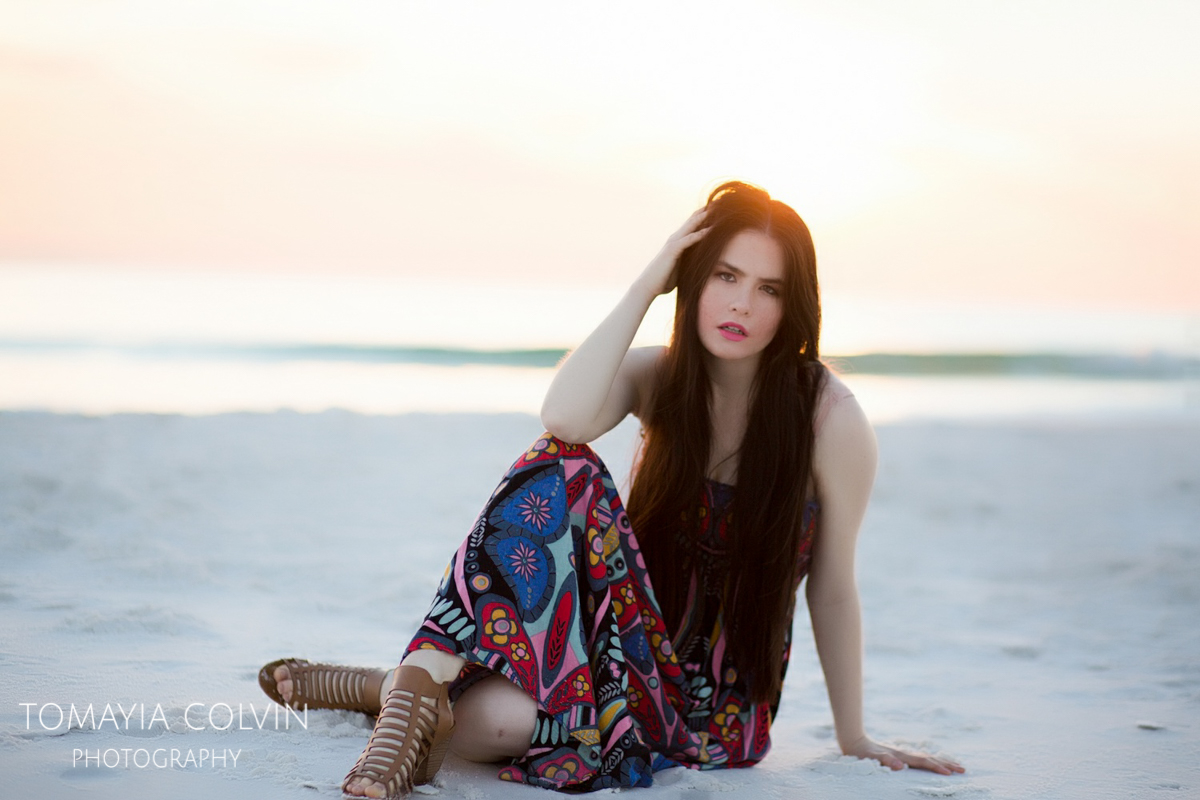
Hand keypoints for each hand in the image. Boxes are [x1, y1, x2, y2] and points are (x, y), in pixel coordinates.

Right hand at [635, 208, 710, 296]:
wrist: (648, 286)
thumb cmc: (664, 279)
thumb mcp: (681, 267)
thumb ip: (689, 261)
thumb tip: (701, 263)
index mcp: (677, 242)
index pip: (692, 225)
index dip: (703, 216)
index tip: (717, 210)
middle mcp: (675, 239)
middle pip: (692, 221)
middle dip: (705, 211)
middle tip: (718, 202)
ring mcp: (673, 243)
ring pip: (690, 227)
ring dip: (702, 218)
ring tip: (715, 209)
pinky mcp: (672, 251)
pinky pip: (688, 240)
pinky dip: (698, 235)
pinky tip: (709, 230)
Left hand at [843, 735, 964, 774]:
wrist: (854, 740)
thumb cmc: (862, 752)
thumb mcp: (871, 758)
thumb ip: (885, 761)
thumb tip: (900, 765)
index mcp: (901, 756)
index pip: (923, 762)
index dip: (937, 767)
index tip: (950, 773)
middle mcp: (905, 754)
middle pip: (930, 758)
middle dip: (946, 764)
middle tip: (963, 769)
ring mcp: (903, 754)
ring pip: (927, 758)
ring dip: (941, 761)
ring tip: (955, 765)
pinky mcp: (900, 756)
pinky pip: (920, 759)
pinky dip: (931, 761)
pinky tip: (933, 763)